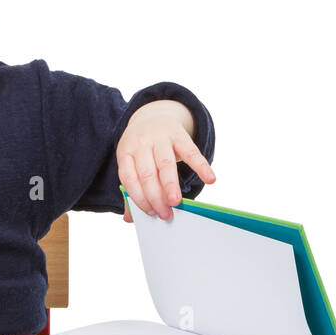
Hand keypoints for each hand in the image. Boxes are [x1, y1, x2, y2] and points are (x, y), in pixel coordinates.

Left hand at [116, 100, 215, 220]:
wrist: (152, 117)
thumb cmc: (141, 150)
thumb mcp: (131, 163)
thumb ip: (131, 190)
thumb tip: (129, 218)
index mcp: (125, 153)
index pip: (128, 178)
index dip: (138, 197)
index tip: (150, 212)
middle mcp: (141, 144)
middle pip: (147, 173)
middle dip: (155, 196)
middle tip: (165, 213)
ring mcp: (160, 138)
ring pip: (165, 163)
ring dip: (171, 185)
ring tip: (176, 202)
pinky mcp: (179, 134)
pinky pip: (191, 151)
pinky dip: (201, 166)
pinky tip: (210, 179)